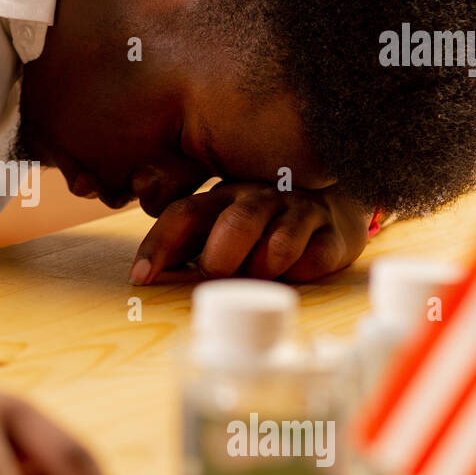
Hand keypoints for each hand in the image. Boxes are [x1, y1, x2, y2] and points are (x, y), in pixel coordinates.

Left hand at [129, 181, 371, 284]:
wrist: (334, 202)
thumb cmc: (264, 221)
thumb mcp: (221, 223)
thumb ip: (187, 243)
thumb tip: (144, 273)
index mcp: (223, 198)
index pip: (184, 214)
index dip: (160, 245)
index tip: (141, 276)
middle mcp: (259, 199)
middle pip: (234, 225)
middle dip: (220, 260)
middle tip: (218, 276)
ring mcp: (298, 213)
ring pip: (277, 246)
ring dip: (262, 270)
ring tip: (261, 274)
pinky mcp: (333, 234)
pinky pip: (313, 259)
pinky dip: (300, 273)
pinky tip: (297, 270)